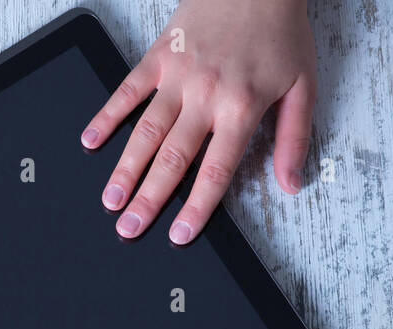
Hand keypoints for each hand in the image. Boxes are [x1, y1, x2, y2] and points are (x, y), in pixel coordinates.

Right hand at [80, 0, 316, 243]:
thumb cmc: (279, 29)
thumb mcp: (303, 85)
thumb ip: (295, 139)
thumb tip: (291, 184)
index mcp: (242, 107)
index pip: (214, 171)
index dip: (195, 208)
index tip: (177, 235)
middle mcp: (206, 95)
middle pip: (172, 160)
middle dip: (148, 200)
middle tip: (129, 228)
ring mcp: (178, 75)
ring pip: (146, 132)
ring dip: (124, 170)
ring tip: (109, 200)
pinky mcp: (159, 55)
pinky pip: (127, 90)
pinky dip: (106, 116)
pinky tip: (90, 141)